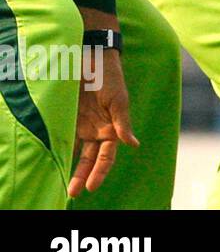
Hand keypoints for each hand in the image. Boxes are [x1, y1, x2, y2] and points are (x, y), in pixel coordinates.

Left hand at [68, 49, 138, 197]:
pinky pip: (64, 138)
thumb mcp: (119, 100)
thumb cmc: (110, 77)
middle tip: (73, 192)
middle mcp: (97, 130)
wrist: (90, 58)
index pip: (106, 156)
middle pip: (90, 159)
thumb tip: (134, 144)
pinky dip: (60, 151)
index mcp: (112, 128)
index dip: (100, 172)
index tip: (90, 186)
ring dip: (72, 169)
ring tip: (65, 186)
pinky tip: (54, 161)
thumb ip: (123, 123)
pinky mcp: (69, 117)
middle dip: (83, 176)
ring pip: (77, 153)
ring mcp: (82, 125)